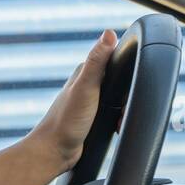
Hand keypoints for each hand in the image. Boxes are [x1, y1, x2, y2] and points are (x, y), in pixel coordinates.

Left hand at [24, 28, 118, 173]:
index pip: (115, 60)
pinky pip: (114, 114)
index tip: (128, 88)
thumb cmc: (66, 121)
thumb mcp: (85, 87)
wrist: (55, 152)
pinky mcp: (93, 117)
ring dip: (124, 111)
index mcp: (85, 72)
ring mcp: (90, 101)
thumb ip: (97, 61)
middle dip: (127, 97)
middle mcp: (87, 84)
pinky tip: (116, 128)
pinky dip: (119, 121)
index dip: (128, 71)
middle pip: (121, 82)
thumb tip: (109, 33)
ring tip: (118, 121)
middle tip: (121, 111)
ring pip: (119, 100)